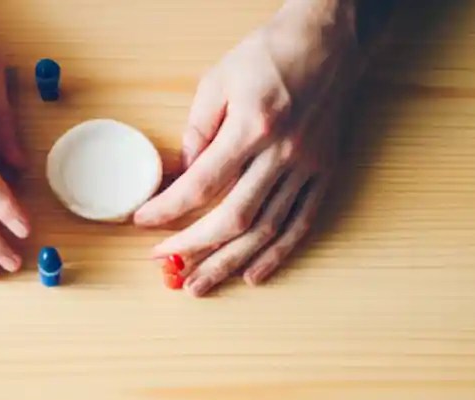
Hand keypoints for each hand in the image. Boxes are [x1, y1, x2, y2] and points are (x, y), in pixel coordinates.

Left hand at [134, 0, 363, 295]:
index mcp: (253, 126)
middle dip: (194, 247)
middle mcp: (283, 152)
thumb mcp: (217, 80)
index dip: (169, 209)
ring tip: (201, 285)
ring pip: (267, 229)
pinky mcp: (326, 172)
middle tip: (165, 265)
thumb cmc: (269, 54)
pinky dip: (278, 255)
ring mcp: (308, 166)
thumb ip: (197, 131)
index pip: (202, 184)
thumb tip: (184, 175)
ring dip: (230, 262)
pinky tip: (253, 276)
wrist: (330, 40)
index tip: (144, 223)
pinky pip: (302, 223)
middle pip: (234, 217)